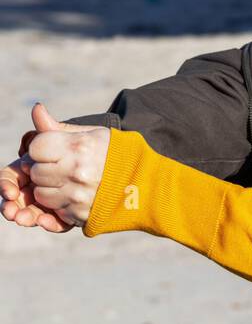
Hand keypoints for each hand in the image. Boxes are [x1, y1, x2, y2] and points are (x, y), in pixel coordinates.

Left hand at [3, 103, 110, 229]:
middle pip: (35, 172)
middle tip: (58, 166)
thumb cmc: (117, 154)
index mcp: (79, 147)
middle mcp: (76, 172)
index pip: (36, 147)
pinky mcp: (78, 215)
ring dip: (48, 188)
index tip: (51, 149)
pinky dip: (59, 204)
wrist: (145, 184)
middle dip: (42, 169)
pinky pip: (53, 210)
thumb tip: (36, 108)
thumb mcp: (93, 133)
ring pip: (40, 194)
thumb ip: (59, 126)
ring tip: (65, 181)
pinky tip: (74, 194)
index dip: (40, 148)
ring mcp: (77, 195)